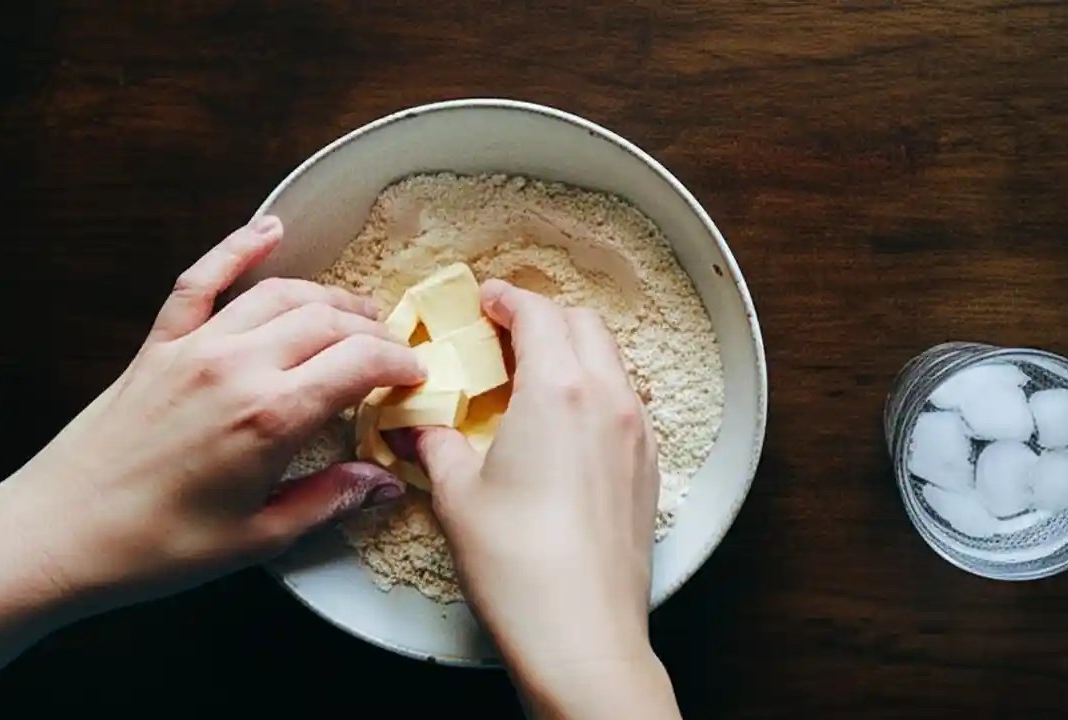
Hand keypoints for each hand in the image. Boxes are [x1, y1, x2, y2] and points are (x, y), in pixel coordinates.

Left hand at [0, 217, 422, 622]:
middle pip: (330, 322)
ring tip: (357, 314)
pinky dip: (238, 248)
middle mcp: (238, 367)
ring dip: (329, 298)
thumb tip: (384, 482)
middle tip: (393, 355)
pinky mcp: (159, 345)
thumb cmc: (155, 547)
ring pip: (282, 296)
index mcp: (270, 417)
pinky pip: (203, 280)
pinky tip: (269, 229)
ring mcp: (195, 347)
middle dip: (374, 334)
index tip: (415, 378)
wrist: (59, 534)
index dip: (399, 364)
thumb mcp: (258, 538)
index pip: (360, 363)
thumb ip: (329, 501)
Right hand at [416, 280, 678, 718]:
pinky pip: (627, 403)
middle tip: (505, 331)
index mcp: (559, 389)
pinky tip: (568, 423)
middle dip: (544, 317)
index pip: (538, 314)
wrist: (583, 632)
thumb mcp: (457, 496)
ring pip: (612, 362)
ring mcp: (637, 433)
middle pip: (584, 325)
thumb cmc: (516, 564)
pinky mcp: (649, 468)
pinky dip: (598, 390)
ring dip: (575, 351)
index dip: (508, 299)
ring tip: (536, 375)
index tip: (486, 299)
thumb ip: (436, 445)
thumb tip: (419, 428)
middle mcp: (608, 399)